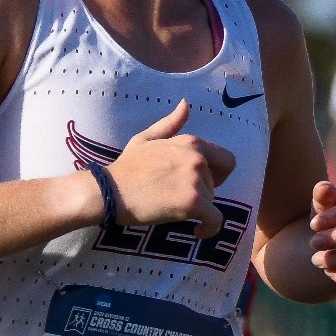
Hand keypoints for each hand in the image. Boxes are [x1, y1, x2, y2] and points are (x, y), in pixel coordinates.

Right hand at [107, 101, 233, 238]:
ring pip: (212, 202)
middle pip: (215, 184)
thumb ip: (170, 124)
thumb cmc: (126, 167)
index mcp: (191, 142)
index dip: (216, 174)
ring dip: (197, 209)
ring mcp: (195, 180)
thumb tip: (186, 104)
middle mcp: (197, 158)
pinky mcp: (192, 203)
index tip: (197, 183)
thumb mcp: (147, 138)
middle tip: (176, 197)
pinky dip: (209, 229)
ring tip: (172, 208)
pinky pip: (215, 220)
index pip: (226, 160)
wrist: (109, 191)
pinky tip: (196, 231)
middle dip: (201, 192)